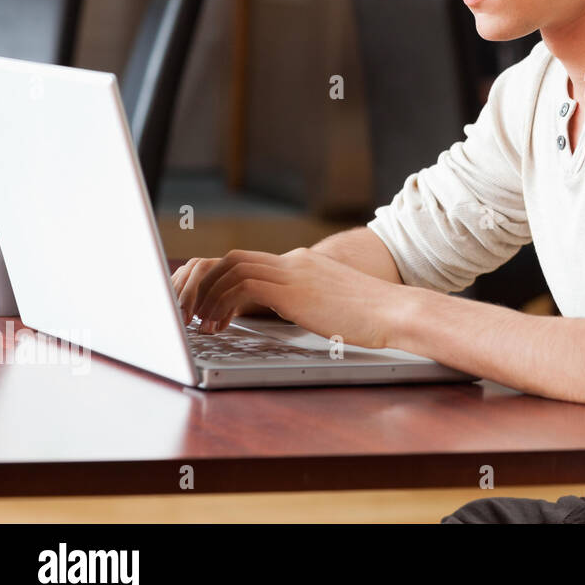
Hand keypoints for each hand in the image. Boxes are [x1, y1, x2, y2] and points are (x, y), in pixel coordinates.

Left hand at [170, 248, 401, 348]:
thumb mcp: (334, 304)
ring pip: (230, 268)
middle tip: (187, 311)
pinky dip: (221, 304)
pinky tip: (218, 325)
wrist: (397, 311)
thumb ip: (311, 301)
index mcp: (304, 265)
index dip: (219, 280)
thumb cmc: (374, 316)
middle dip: (201, 284)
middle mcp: (295, 262)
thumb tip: (298, 316)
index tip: (204, 303)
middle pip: (231, 259)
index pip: (248, 261)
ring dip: (204, 294)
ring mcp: (294, 273)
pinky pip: (242, 286)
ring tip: (195, 321)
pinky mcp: (293, 290)